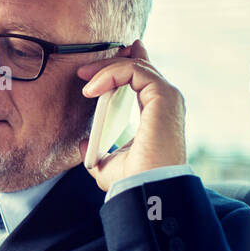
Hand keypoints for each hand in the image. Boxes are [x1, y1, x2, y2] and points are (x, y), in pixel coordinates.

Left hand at [76, 40, 185, 191]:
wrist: (145, 188)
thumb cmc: (133, 180)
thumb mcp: (108, 164)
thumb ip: (97, 151)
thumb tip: (83, 144)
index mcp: (156, 114)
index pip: (144, 78)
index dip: (124, 64)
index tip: (96, 69)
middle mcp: (165, 102)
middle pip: (140, 66)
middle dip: (111, 62)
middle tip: (83, 71)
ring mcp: (166, 97)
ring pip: (135, 65)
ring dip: (105, 69)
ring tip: (84, 80)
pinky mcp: (164, 96)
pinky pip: (135, 70)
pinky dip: (111, 74)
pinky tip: (92, 90)